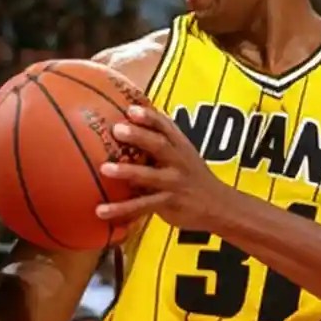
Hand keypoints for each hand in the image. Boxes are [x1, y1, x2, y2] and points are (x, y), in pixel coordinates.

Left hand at [96, 106, 230, 227]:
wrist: (220, 206)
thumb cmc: (192, 176)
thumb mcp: (184, 154)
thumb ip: (163, 140)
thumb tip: (131, 119)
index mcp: (180, 146)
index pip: (166, 126)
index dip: (149, 117)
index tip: (131, 109)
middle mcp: (178, 162)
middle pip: (160, 146)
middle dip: (139, 136)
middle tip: (117, 129)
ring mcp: (174, 183)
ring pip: (150, 176)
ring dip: (127, 172)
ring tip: (104, 169)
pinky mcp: (168, 204)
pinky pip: (142, 206)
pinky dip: (121, 209)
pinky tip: (101, 210)